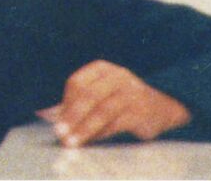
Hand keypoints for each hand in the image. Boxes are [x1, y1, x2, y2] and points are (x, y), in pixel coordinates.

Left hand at [40, 60, 191, 147]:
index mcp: (102, 69)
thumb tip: (46, 114)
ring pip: (103, 111)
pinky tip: (92, 141)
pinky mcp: (142, 110)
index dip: (66, 102)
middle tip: (60, 133)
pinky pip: (117, 123)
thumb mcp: (102, 93)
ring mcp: (132, 92)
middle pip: (89, 96)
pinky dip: (102, 133)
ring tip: (73, 141)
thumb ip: (77, 102)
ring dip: (85, 128)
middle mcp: (117, 76)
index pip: (77, 83)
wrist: (164, 108)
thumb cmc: (123, 100)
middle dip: (72, 116)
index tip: (57, 120)